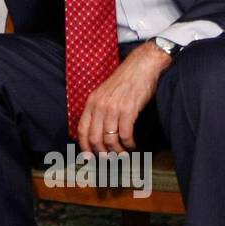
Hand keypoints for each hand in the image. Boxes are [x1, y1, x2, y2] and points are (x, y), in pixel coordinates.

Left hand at [76, 41, 171, 155]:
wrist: (142, 66)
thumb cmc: (126, 80)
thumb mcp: (106, 93)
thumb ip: (99, 109)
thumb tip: (98, 131)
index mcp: (92, 102)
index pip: (82, 130)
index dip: (84, 147)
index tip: (89, 158)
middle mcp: (99, 106)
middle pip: (95, 138)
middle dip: (102, 153)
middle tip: (111, 159)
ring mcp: (113, 108)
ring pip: (110, 139)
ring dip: (118, 151)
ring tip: (124, 154)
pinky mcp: (128, 110)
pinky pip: (125, 134)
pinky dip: (129, 144)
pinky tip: (133, 145)